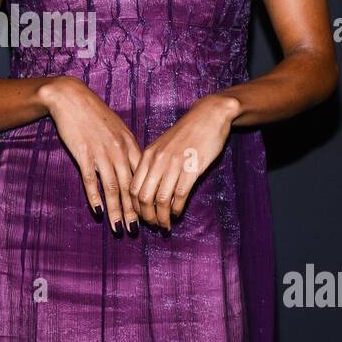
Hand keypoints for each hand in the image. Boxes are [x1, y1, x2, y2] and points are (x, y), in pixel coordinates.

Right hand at [41, 76, 142, 232]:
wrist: (73, 98)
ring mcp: (101, 153)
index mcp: (130, 145)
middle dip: (134, 211)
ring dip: (116, 210)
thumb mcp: (118, 129)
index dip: (146, 197)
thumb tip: (136, 169)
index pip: (143, 177)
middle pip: (130, 187)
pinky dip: (95, 197)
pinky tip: (98, 211)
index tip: (150, 214)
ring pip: (112, 187)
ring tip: (119, 228)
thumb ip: (127, 149)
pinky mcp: (84, 154)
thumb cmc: (96, 114)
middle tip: (138, 230)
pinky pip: (91, 179)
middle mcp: (119, 151)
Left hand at [129, 94, 239, 230]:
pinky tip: (177, 214)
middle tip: (153, 225)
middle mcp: (158, 161)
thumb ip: (153, 164)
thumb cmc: (186, 133)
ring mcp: (174, 165)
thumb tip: (148, 189)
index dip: (134, 207)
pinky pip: (179, 195)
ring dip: (162, 217)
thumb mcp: (162, 146)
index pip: (133, 187)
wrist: (208, 116)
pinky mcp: (191, 169)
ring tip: (165, 225)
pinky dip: (176, 209)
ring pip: (161, 200)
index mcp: (148, 155)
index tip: (140, 216)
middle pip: (143, 197)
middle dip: (146, 216)